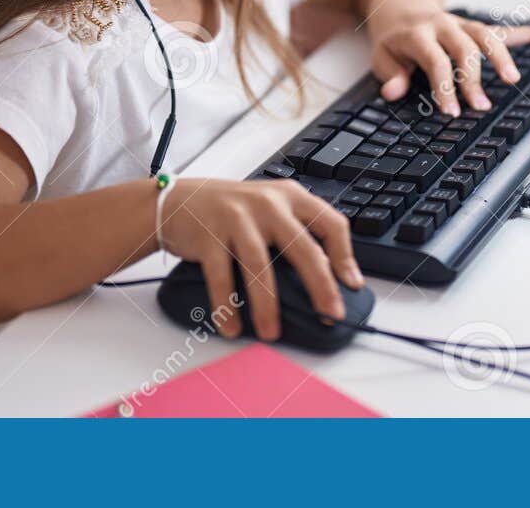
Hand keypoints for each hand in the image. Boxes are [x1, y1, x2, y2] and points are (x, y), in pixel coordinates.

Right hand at [156, 177, 360, 340]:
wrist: (177, 200)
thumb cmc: (230, 209)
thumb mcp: (270, 208)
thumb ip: (297, 231)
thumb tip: (327, 278)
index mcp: (290, 196)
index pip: (331, 222)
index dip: (345, 256)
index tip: (352, 284)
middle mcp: (267, 204)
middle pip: (303, 248)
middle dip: (320, 286)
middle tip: (329, 315)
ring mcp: (237, 218)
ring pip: (260, 266)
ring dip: (267, 305)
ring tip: (272, 333)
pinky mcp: (208, 234)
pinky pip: (220, 277)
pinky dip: (226, 306)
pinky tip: (232, 326)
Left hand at [369, 10, 529, 115]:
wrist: (401, 5)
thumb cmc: (395, 39)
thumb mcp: (381, 56)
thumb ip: (389, 75)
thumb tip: (394, 91)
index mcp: (418, 34)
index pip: (435, 61)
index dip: (444, 86)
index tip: (451, 111)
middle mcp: (443, 26)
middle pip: (464, 49)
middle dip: (474, 78)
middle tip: (481, 106)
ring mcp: (462, 25)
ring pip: (486, 36)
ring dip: (502, 57)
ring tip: (513, 79)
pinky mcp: (476, 27)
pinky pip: (505, 29)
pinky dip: (529, 31)